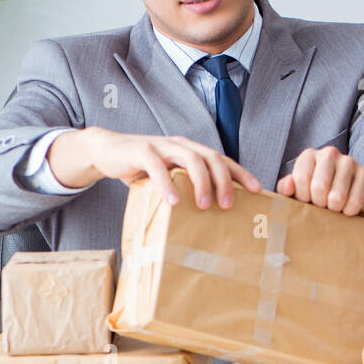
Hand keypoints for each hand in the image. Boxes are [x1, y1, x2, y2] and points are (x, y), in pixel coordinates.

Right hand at [51, 127, 261, 207]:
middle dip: (224, 181)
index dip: (240, 173)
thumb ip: (185, 188)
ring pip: (190, 159)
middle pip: (211, 158)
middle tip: (228, 205)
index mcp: (191, 150)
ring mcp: (162, 146)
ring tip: (205, 205)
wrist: (107, 152)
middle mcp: (181, 145)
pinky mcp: (142, 151)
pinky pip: (158, 166)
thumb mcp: (168, 177)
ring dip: (201, 182)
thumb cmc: (142, 169)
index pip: (222, 160)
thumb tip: (209, 217)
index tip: (257, 190)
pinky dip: (167, 184)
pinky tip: (173, 202)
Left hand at [275, 145, 363, 216]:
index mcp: (309, 155)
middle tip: (322, 205)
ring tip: (334, 207)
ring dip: (335, 209)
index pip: (300, 180)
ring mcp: (349, 162)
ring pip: (337, 196)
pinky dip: (350, 211)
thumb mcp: (299, 190)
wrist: (350, 190)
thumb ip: (287, 189)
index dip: (302, 197)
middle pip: (319, 188)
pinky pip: (355, 201)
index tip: (307, 201)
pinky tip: (347, 210)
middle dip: (319, 204)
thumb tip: (288, 185)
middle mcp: (329, 153)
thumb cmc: (318, 192)